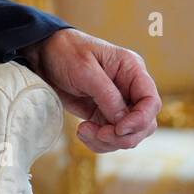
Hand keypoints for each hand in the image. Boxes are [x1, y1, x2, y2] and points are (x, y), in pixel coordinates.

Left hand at [20, 28, 160, 153]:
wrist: (42, 53)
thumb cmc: (65, 51)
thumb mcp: (85, 69)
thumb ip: (106, 95)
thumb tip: (122, 122)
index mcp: (132, 70)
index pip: (151, 101)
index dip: (141, 119)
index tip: (119, 128)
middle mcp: (129, 88)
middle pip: (144, 123)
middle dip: (123, 135)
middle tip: (99, 134)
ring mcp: (117, 103)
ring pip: (128, 134)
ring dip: (109, 141)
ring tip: (84, 131)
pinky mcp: (102, 113)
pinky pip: (110, 136)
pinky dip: (99, 141)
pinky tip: (82, 133)